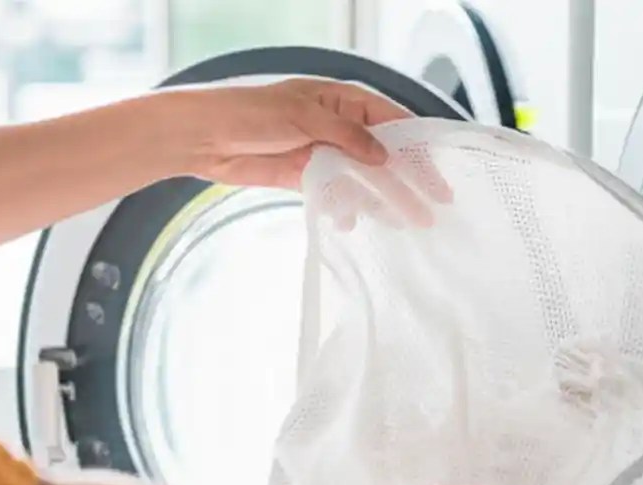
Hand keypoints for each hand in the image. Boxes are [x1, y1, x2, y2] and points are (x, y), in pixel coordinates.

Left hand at [162, 78, 451, 225]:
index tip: (438, 173)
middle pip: (385, 156)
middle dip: (407, 181)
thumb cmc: (252, 113)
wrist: (204, 137)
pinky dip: (348, 207)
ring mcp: (325, 153)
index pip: (394, 122)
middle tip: (431, 208)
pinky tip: (356, 222)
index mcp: (345, 102)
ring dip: (382, 200)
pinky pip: (338, 193)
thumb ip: (348, 137)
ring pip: (364, 178)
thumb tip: (384, 157)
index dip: (418, 147)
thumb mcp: (305, 117)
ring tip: (404, 223)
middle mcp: (340, 127)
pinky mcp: (308, 176)